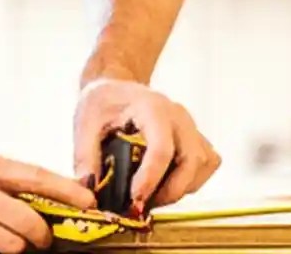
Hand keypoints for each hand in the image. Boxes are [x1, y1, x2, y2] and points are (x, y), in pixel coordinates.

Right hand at [0, 148, 95, 252]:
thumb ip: (4, 177)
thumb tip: (46, 194)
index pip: (36, 178)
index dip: (67, 192)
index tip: (87, 201)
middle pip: (29, 221)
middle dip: (44, 234)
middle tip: (45, 235)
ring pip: (11, 245)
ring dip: (18, 245)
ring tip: (11, 235)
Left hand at [73, 78, 219, 213]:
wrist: (115, 86)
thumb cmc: (101, 102)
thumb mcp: (84, 123)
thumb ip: (84, 156)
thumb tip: (88, 188)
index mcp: (152, 108)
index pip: (161, 148)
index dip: (151, 179)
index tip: (134, 199)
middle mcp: (178, 116)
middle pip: (191, 161)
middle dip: (170, 191)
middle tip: (141, 204)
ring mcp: (191, 126)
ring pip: (202, 165)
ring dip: (181, 188)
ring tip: (151, 194)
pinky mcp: (196, 137)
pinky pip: (206, 165)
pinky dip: (190, 181)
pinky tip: (166, 183)